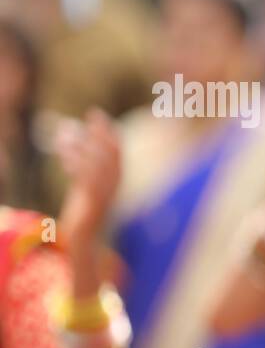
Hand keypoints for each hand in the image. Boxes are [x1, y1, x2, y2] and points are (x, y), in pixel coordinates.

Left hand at [55, 109, 120, 252]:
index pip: (118, 150)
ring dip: (83, 142)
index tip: (100, 117)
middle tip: (93, 112)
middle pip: (111, 150)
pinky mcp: (91, 197)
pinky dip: (74, 159)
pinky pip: (83, 173)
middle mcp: (114, 183)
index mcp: (117, 180)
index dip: (109, 131)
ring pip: (97, 159)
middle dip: (102, 130)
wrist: (85, 235)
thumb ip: (85, 170)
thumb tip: (76, 148)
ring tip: (69, 131)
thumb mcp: (87, 187)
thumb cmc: (84, 212)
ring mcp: (104, 190)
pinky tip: (64, 149)